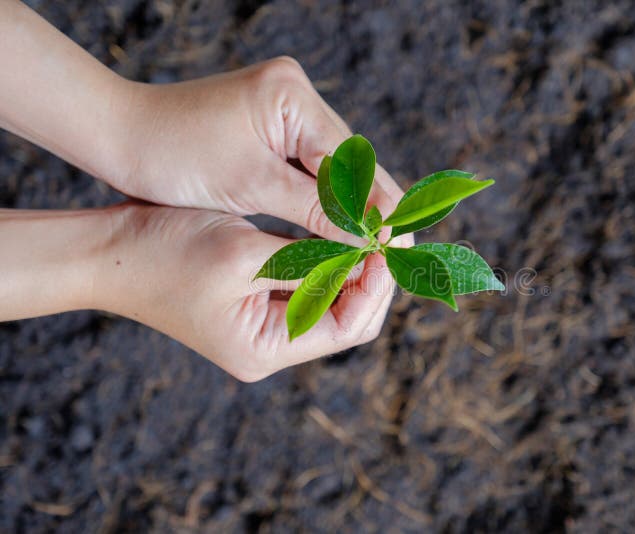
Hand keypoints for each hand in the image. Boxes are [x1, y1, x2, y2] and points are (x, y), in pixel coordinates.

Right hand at [98, 203, 395, 380]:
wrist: (106, 253)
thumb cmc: (166, 251)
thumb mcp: (244, 253)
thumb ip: (309, 260)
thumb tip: (368, 257)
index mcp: (265, 349)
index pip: (349, 326)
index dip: (376, 285)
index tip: (388, 242)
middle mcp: (268, 348)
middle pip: (346, 319)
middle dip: (371, 278)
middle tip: (387, 234)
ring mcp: (260, 329)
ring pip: (330, 303)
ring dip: (350, 268)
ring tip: (368, 230)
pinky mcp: (252, 306)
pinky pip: (304, 289)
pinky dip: (324, 263)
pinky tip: (336, 233)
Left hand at [116, 57, 404, 244]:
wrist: (120, 134)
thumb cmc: (174, 156)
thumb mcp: (251, 187)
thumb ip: (318, 211)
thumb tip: (370, 238)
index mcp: (291, 96)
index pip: (354, 161)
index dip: (379, 207)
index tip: (397, 247)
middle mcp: (295, 91)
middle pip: (352, 160)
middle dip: (371, 207)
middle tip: (394, 252)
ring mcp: (285, 104)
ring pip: (335, 165)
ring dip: (352, 204)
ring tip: (375, 247)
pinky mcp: (272, 120)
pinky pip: (312, 163)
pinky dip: (325, 195)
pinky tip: (342, 225)